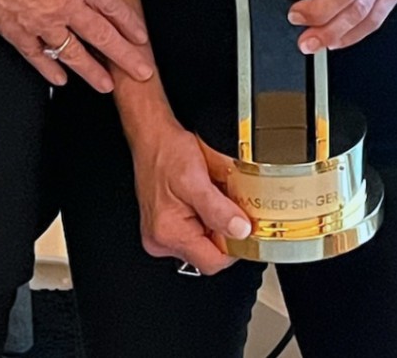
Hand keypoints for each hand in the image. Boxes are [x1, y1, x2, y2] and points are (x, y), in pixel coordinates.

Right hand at [0, 0, 153, 92]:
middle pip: (102, 36)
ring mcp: (40, 22)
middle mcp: (63, 3)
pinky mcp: (16, 33)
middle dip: (125, 56)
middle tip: (141, 71)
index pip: (112, 5)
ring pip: (73, 53)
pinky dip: (50, 70)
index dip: (130, 23)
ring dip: (92, 72)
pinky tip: (61, 79)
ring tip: (106, 85)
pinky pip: (38, 57)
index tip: (140, 36)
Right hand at [128, 115, 251, 275]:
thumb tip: (241, 231)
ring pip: (203, 240)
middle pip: (208, 252)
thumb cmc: (166, 151)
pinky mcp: (165, 225)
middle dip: (224, 229)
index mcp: (168, 233)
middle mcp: (161, 239)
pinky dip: (206, 216)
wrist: (152, 135)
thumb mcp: (196, 178)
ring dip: (216, 221)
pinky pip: (195, 230)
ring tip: (213, 195)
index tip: (245, 226)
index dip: (234, 245)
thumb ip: (219, 209)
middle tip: (228, 203)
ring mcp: (162, 234)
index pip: (212, 261)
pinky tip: (205, 196)